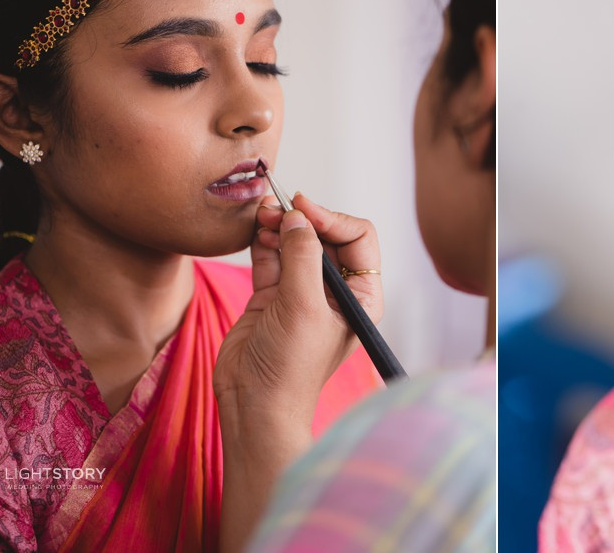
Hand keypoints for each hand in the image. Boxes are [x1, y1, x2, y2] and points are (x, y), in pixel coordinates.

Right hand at [214, 194, 383, 431]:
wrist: (253, 405)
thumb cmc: (290, 368)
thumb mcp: (303, 307)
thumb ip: (302, 257)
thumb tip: (296, 216)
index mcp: (360, 296)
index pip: (358, 239)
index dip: (332, 218)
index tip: (303, 208)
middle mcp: (335, 292)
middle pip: (326, 236)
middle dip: (303, 219)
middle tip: (276, 208)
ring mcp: (302, 293)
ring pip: (296, 244)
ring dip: (280, 226)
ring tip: (262, 217)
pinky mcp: (272, 297)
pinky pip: (272, 257)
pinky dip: (264, 241)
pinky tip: (256, 231)